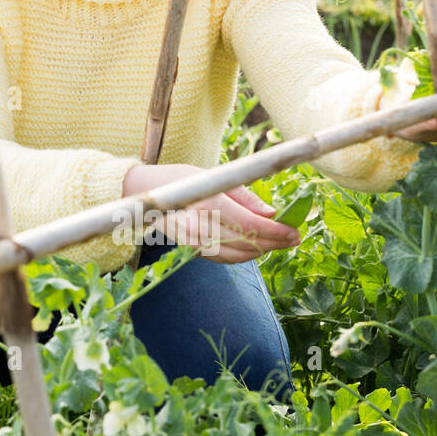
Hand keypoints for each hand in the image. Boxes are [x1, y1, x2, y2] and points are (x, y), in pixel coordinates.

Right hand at [121, 162, 301, 263]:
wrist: (141, 195)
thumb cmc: (180, 180)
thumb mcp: (212, 177)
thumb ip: (243, 196)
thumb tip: (272, 213)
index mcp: (208, 202)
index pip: (250, 225)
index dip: (276, 232)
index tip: (295, 232)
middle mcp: (200, 226)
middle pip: (247, 243)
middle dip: (274, 243)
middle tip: (294, 238)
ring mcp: (193, 242)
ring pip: (236, 255)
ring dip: (261, 251)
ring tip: (279, 243)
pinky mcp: (190, 250)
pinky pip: (223, 258)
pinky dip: (243, 255)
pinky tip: (256, 247)